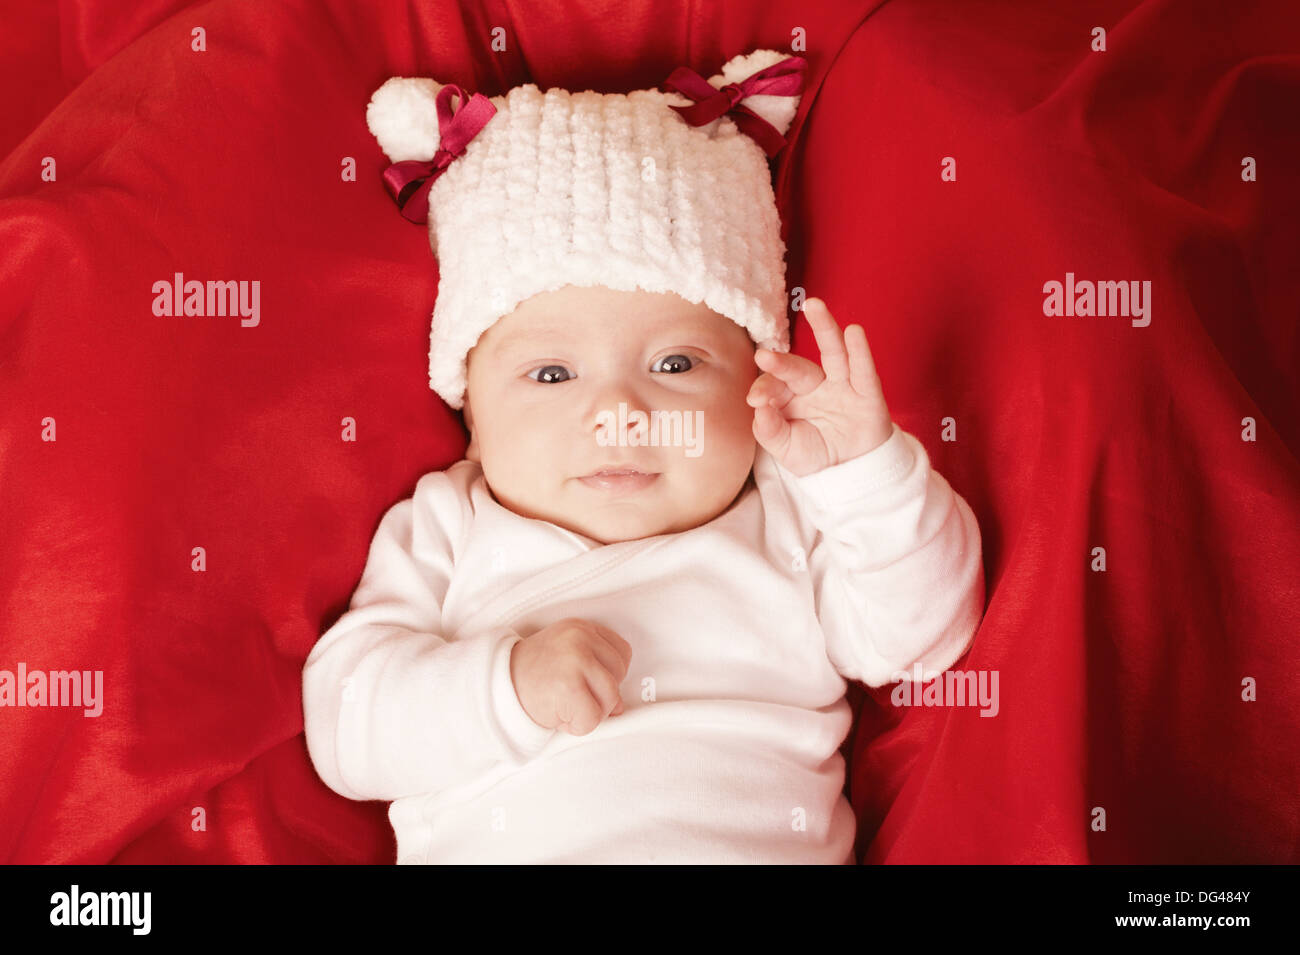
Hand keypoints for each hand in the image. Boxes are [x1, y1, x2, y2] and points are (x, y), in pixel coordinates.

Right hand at [509, 618, 631, 735]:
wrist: (495, 688)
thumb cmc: (531, 677)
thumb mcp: (565, 661)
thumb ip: (596, 673)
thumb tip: (620, 705)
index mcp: (581, 628)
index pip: (622, 653)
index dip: (609, 675)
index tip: (586, 682)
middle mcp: (580, 639)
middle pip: (619, 675)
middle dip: (601, 694)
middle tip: (571, 697)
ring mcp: (575, 660)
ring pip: (611, 698)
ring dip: (590, 712)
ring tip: (563, 706)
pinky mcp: (569, 687)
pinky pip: (592, 718)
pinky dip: (577, 726)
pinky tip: (557, 716)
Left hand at [747, 297, 892, 476]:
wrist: (852, 472)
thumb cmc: (816, 455)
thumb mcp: (786, 448)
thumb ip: (769, 429)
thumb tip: (757, 407)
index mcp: (791, 396)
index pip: (774, 386)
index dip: (764, 390)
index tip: (755, 400)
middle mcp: (815, 385)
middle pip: (798, 368)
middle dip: (781, 363)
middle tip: (764, 356)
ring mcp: (842, 386)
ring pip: (833, 353)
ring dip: (824, 328)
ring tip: (813, 305)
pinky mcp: (867, 393)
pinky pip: (863, 370)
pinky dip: (860, 351)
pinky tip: (854, 332)